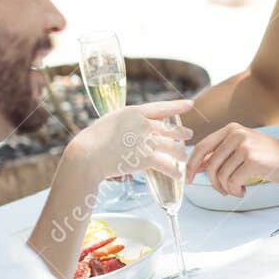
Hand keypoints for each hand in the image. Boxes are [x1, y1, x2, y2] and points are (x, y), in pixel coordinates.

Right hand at [66, 99, 191, 187]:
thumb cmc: (93, 139)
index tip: (190, 104)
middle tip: (189, 134)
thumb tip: (132, 127)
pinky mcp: (146, 158)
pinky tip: (178, 174)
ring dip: (180, 153)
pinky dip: (173, 171)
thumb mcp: (111, 121)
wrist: (88, 154)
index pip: (161, 107)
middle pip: (170, 128)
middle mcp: (144, 124)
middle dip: (182, 133)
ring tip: (184, 157)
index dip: (178, 106)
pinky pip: (166, 164)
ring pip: (172, 147)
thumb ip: (126, 122)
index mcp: (134, 112)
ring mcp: (146, 141)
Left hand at [184, 122, 278, 196]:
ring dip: (227, 189)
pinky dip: (235, 191)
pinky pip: (233, 182)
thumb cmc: (268, 156)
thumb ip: (221, 154)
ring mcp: (245, 146)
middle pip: (210, 165)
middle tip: (224, 190)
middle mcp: (237, 134)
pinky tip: (244, 190)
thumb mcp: (243, 148)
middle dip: (214, 183)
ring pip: (221, 175)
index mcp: (231, 129)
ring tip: (237, 190)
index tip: (189, 178)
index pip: (202, 147)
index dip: (192, 165)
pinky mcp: (253, 160)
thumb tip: (198, 166)